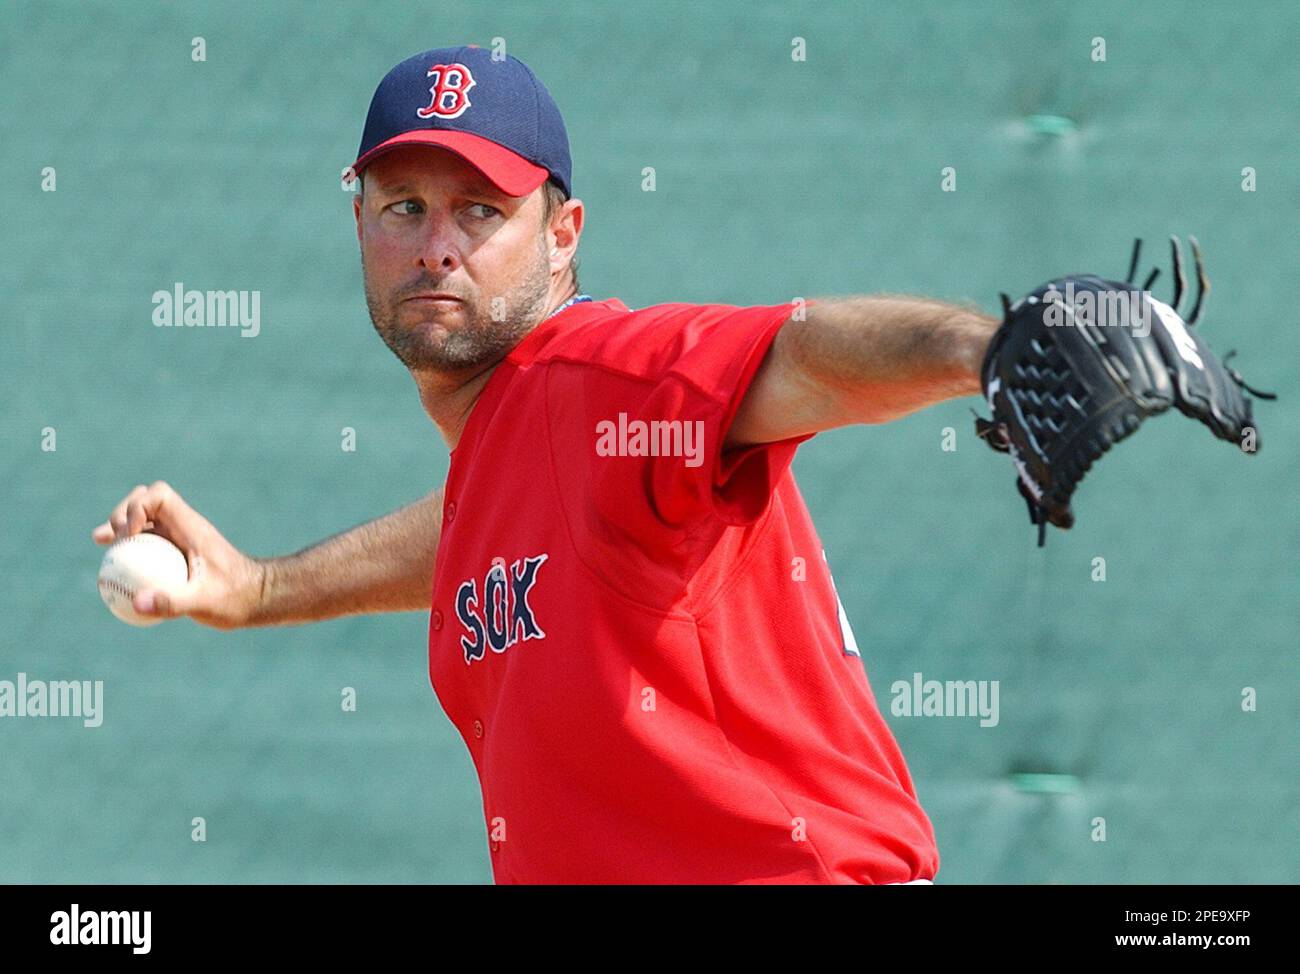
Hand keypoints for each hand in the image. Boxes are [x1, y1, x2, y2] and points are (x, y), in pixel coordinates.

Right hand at [91, 480, 264, 628]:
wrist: (256, 599)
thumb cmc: (235, 599)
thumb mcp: (204, 603)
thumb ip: (173, 602)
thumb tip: (136, 602)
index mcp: (191, 527)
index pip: (159, 495)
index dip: (137, 506)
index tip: (130, 536)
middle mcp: (184, 527)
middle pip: (146, 500)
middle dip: (124, 512)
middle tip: (115, 540)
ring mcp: (179, 539)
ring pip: (145, 520)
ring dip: (121, 526)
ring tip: (102, 543)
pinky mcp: (177, 553)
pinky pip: (148, 543)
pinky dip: (129, 548)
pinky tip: (112, 569)